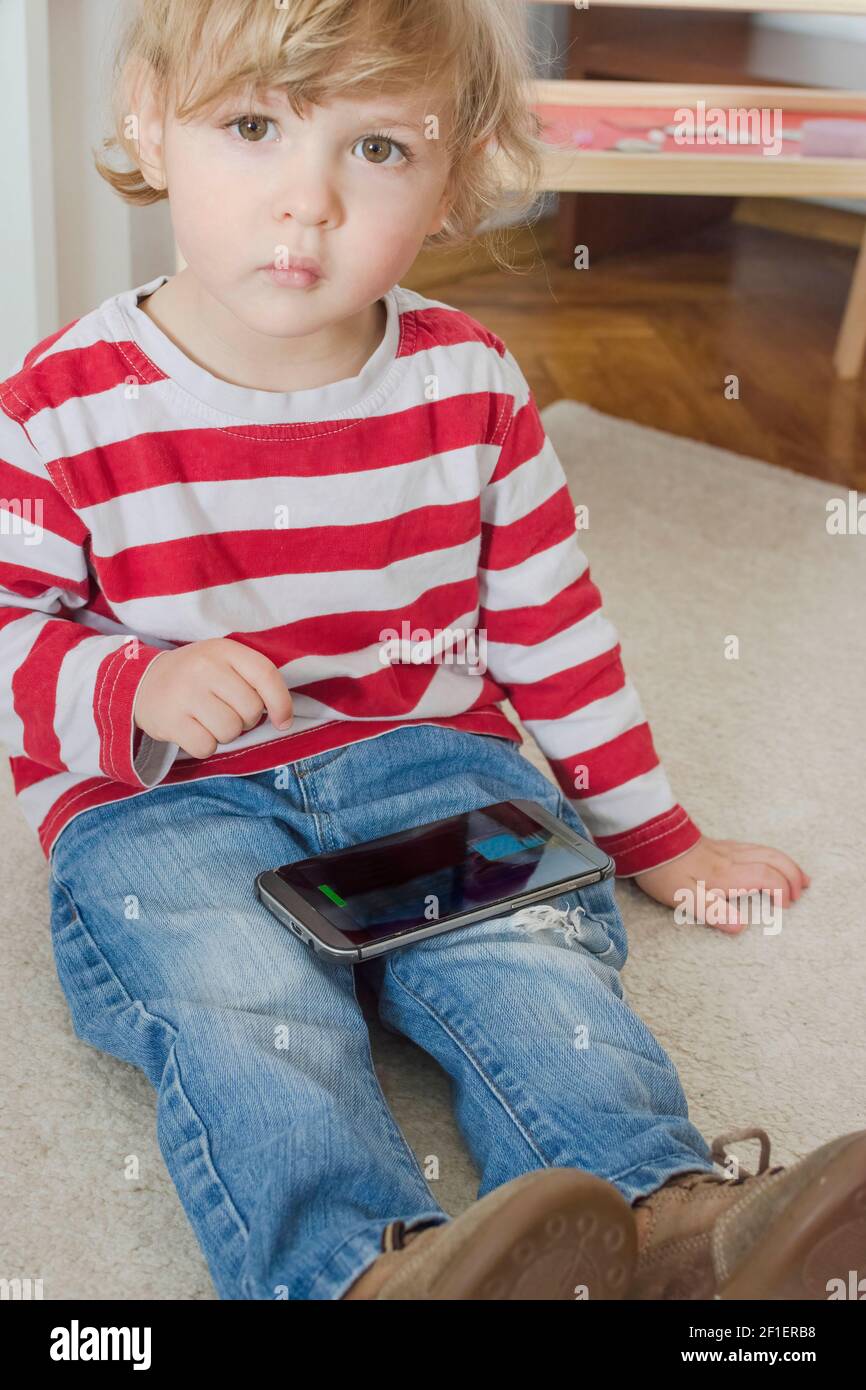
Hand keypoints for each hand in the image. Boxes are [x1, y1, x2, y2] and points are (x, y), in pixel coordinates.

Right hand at [133, 638, 293, 760]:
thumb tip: (284, 719)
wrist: (142, 682)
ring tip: (207, 719)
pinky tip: (193, 730)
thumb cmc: (196, 677)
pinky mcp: (170, 720)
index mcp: (224, 650)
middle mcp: (204, 667)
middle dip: (245, 720)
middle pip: (250, 710)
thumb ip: (254, 681)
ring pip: (230, 731)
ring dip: (224, 734)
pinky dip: (205, 746)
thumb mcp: (224, 663)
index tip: (282, 721)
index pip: (266, 675)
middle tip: (225, 712)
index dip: (281, 702)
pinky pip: (206, 747)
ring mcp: (185, 693)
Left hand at [633, 835, 810, 933]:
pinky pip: (754, 847)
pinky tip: (770, 860)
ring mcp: (726, 849)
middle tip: (802, 890)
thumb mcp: (683, 897)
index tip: (786, 905)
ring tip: (799, 875)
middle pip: (773, 860)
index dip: (782, 890)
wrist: (648, 840)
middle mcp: (732, 859)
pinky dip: (771, 855)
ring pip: (766, 851)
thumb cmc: (663, 871)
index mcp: (727, 875)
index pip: (767, 878)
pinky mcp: (718, 845)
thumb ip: (713, 911)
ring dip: (786, 863)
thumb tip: (740, 926)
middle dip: (792, 874)